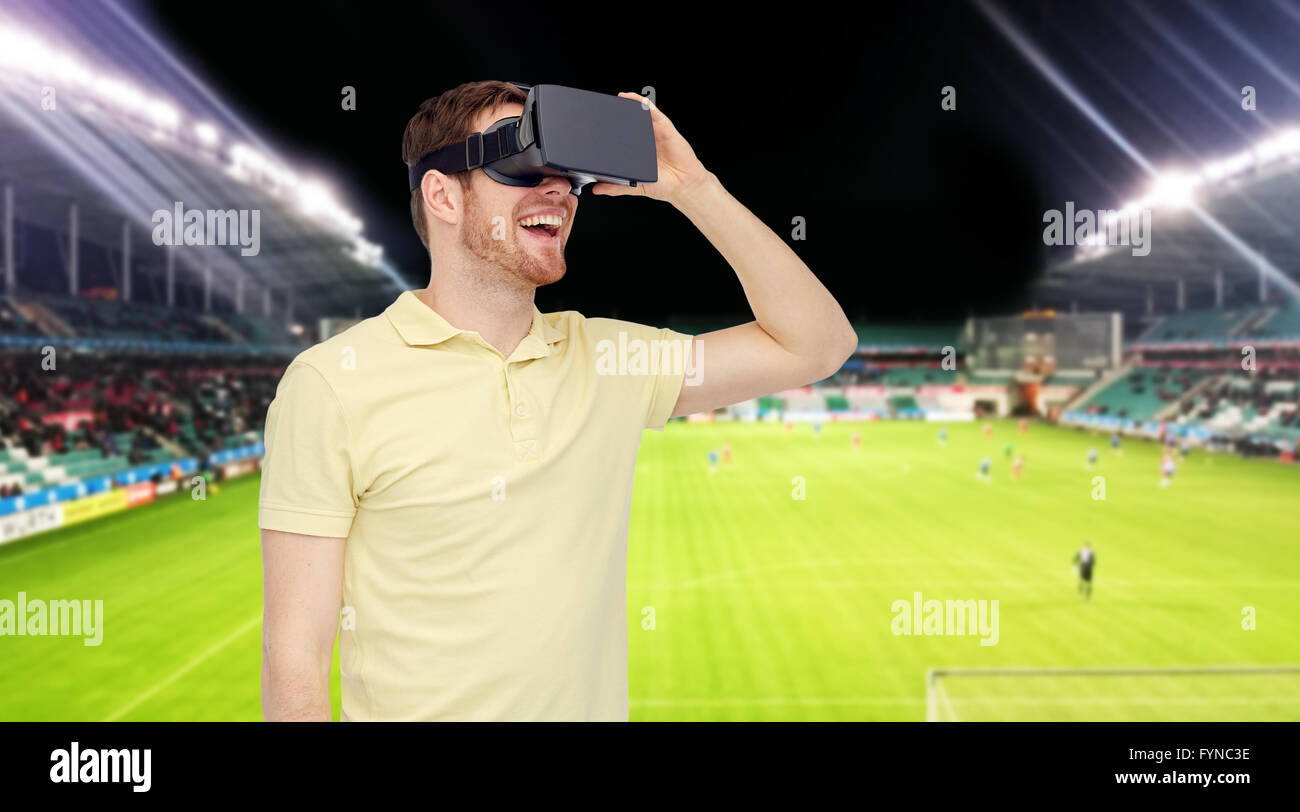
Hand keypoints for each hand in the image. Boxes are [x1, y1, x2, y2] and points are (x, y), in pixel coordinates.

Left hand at [590, 91, 713, 205]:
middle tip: (603, 109)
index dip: (609, 130)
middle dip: (617, 114)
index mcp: (637, 151)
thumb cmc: (663, 185)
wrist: (684, 185)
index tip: (595, 126)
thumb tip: (596, 189)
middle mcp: (645, 139)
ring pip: (639, 114)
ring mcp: (654, 132)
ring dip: (628, 104)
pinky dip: (641, 103)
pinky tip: (631, 98)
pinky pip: (652, 111)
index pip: (620, 136)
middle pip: (629, 122)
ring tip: (616, 99)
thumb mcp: (635, 187)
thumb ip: (616, 187)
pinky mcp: (664, 127)